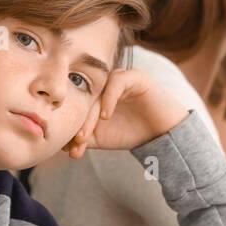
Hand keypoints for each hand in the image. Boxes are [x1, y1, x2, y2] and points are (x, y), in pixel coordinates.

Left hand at [61, 69, 189, 158]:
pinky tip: (105, 117)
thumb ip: (84, 137)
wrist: (165, 134)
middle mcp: (106, 85)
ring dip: (90, 115)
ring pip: (98, 93)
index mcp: (96, 96)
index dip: (73, 127)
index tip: (69, 149)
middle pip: (86, 100)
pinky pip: (117, 82)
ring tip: (86, 135)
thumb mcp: (102, 137)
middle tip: (77, 142)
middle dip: (80, 123)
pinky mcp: (135, 76)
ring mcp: (120, 78)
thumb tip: (61, 145)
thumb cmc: (133, 133)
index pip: (79, 108)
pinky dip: (108, 99)